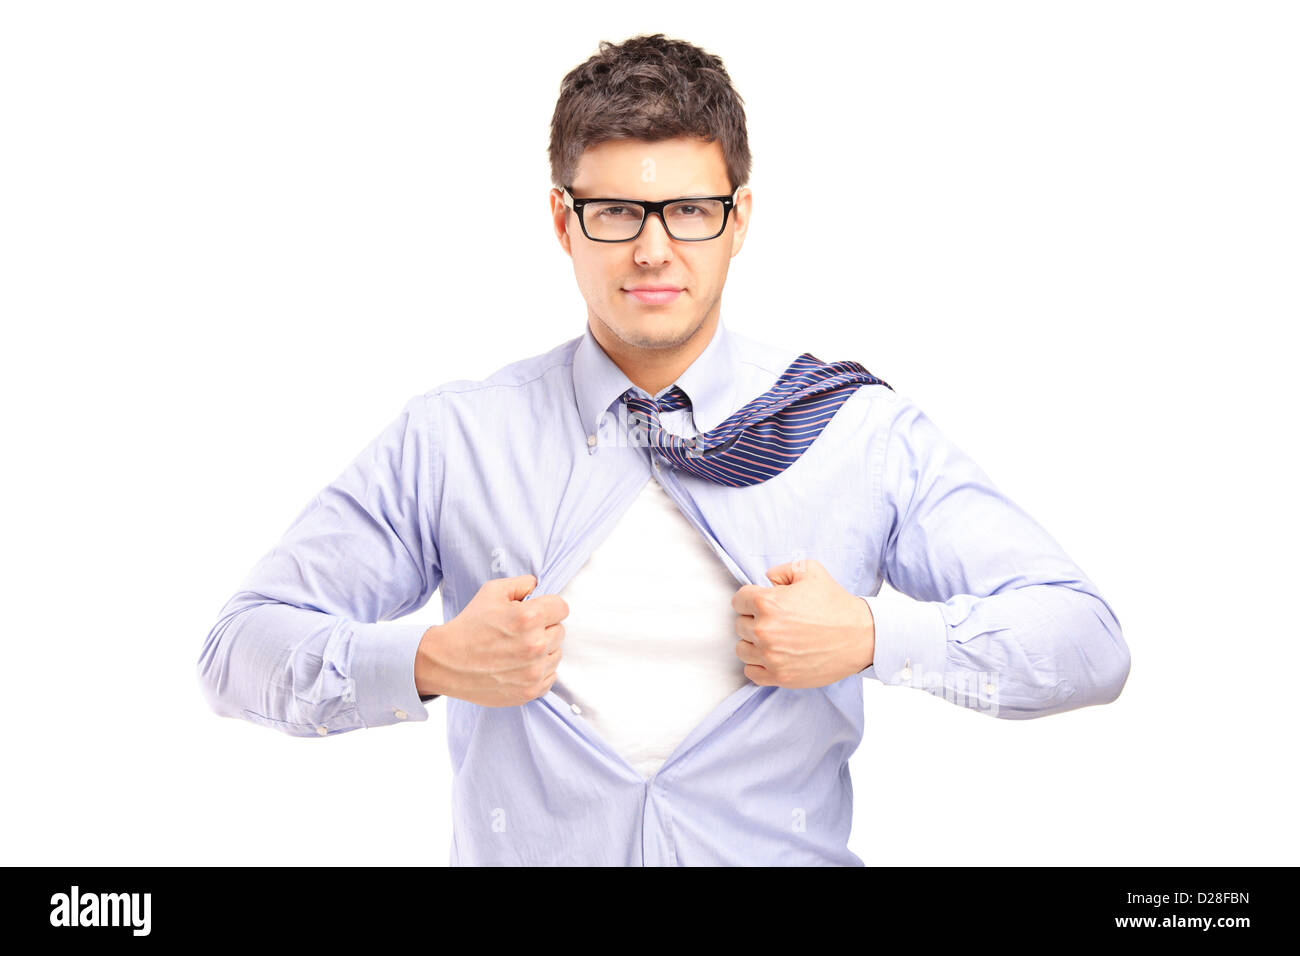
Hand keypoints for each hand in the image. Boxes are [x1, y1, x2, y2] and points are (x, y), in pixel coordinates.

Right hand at [415, 574, 568, 706]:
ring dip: (543, 650)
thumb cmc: (469, 625)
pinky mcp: (530, 691)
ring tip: (518, 649)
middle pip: (560, 631)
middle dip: (544, 628)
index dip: (548, 607)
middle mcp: (535, 645)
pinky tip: (520, 665)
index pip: (562, 607)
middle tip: (521, 632)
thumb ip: (522, 584)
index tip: (536, 612)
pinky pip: (551, 676)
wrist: (446, 662)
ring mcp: (534, 671)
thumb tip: (538, 586)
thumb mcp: (492, 591)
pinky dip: (539, 670)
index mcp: (529, 617)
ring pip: (556, 654)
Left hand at [731, 558, 874, 688]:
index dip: (750, 599)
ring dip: (753, 643)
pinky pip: (751, 672)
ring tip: (773, 639)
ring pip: (742, 649)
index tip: (763, 603)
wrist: (861, 636)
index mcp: (768, 602)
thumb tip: (766, 580)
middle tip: (776, 620)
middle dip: (754, 620)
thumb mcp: (810, 570)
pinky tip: (773, 656)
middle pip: (740, 624)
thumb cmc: (835, 603)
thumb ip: (781, 570)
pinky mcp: (780, 676)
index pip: (738, 600)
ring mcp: (771, 656)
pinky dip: (757, 664)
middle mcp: (765, 630)